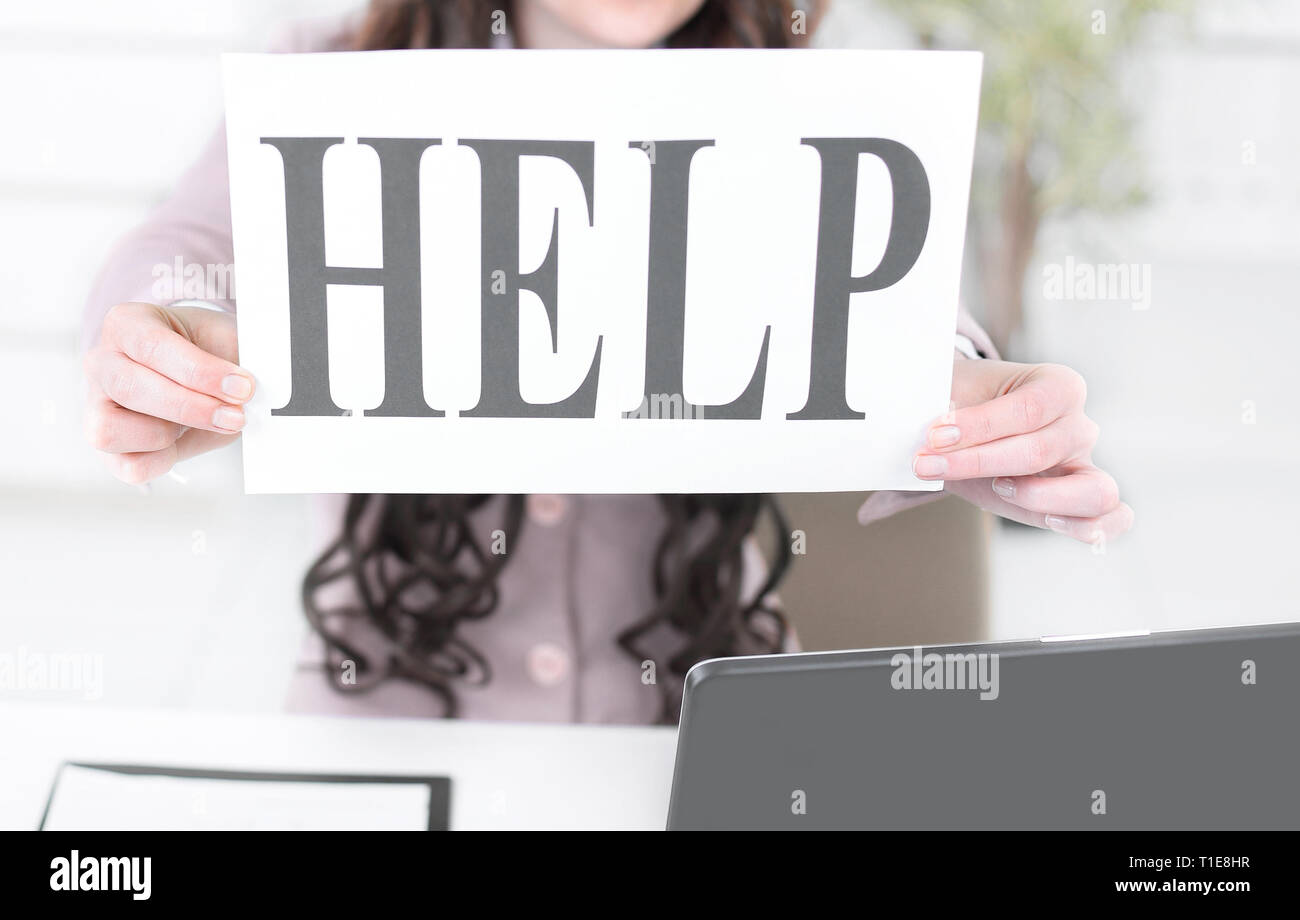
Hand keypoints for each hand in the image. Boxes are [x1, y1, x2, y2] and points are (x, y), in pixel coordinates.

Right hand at [83, 302, 252, 483]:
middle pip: (131, 388)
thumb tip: (265, 379)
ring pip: (110, 431)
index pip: (152, 345)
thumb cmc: (206, 353)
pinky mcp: (106, 445)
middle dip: (192, 407)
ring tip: (205, 424)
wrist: (196, 374)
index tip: (242, 386)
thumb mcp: (224, 339)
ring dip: (167, 433)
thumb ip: (239, 353)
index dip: (201, 371)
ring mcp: (95, 405)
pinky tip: (185, 441)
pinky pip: (126, 465)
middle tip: (237, 414)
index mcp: (126, 324)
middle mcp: (102, 362)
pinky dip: (161, 461)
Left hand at [913, 359, 1132, 544]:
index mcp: (1057, 385)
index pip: (1028, 409)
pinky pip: (1112, 519)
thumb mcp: (952, 391)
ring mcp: (1085, 464)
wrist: (964, 426)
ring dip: (1034, 496)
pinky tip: (1049, 522)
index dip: (979, 426)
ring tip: (995, 489)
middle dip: (975, 461)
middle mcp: (1078, 424)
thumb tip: (931, 432)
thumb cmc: (962, 403)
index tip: (933, 436)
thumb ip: (945, 405)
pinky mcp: (1078, 501)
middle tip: (925, 463)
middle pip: (1039, 451)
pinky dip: (1092, 527)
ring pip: (1092, 490)